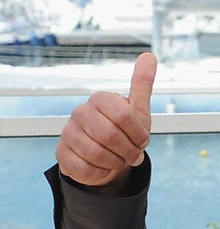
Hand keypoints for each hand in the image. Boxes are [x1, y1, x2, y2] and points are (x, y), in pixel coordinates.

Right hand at [56, 53, 154, 186]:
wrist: (105, 156)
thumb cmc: (123, 131)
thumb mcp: (137, 110)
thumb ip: (142, 84)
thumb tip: (149, 55)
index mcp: (100, 99)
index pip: (125, 116)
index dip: (139, 134)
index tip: (142, 141)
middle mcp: (80, 112)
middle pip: (111, 136)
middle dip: (129, 151)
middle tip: (133, 155)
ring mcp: (67, 132)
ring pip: (97, 154)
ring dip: (116, 163)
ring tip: (119, 160)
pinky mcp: (61, 154)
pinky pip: (85, 169)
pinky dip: (101, 173)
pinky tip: (103, 167)